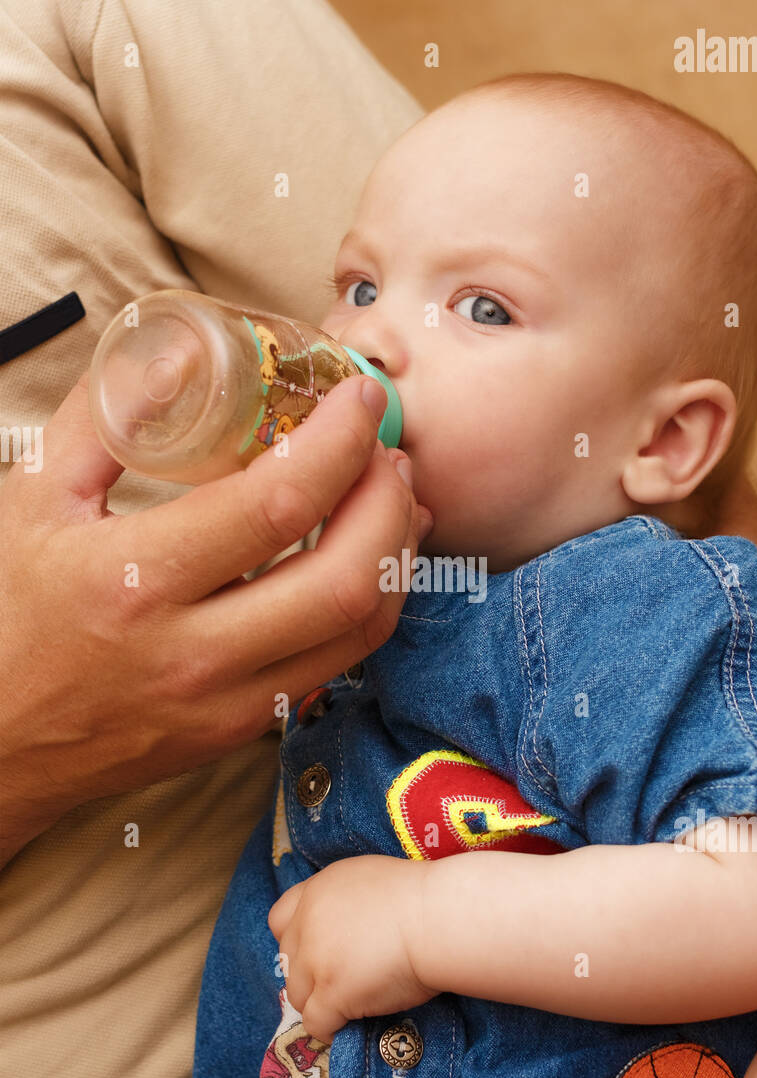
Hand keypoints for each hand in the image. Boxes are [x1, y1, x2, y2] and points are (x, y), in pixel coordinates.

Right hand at [0, 372, 430, 865]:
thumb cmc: (13, 608)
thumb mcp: (36, 497)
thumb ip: (109, 416)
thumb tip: (188, 350)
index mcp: (135, 579)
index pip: (275, 504)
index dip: (339, 442)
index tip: (362, 398)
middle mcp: (192, 650)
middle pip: (343, 577)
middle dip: (387, 500)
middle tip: (389, 449)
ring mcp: (226, 700)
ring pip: (358, 628)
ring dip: (397, 553)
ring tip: (395, 496)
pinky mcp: (244, 727)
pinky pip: (340, 664)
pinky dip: (374, 605)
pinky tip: (376, 560)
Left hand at [268, 855, 436, 1040]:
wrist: (439, 918)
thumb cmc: (422, 898)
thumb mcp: (371, 881)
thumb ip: (346, 903)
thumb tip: (346, 929)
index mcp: (318, 891)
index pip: (280, 920)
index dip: (296, 940)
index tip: (317, 952)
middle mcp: (308, 923)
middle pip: (288, 962)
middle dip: (309, 975)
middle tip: (340, 981)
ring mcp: (316, 960)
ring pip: (298, 996)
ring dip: (321, 1002)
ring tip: (350, 1005)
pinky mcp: (332, 993)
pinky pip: (315, 1024)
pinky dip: (329, 1030)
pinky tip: (347, 1026)